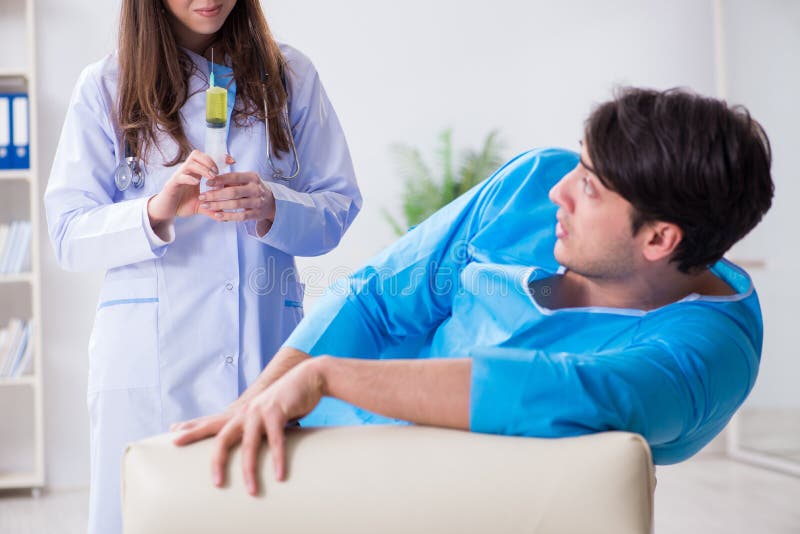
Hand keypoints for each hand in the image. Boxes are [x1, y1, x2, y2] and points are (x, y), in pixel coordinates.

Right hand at [147, 150, 220, 227]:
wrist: (166, 211)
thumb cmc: (182, 205)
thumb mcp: (201, 206)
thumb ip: (213, 208)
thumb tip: (226, 217)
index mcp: (195, 173)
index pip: (206, 157)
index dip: (219, 157)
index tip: (231, 161)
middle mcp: (187, 171)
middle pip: (197, 154)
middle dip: (209, 161)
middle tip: (217, 173)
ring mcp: (179, 176)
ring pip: (190, 163)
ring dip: (202, 168)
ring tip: (211, 177)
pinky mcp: (172, 184)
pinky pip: (180, 177)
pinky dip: (189, 178)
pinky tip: (196, 183)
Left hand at [174, 357, 327, 494]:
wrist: (309, 377)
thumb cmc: (288, 398)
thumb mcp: (267, 412)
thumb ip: (257, 426)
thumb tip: (255, 443)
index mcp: (241, 412)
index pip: (212, 422)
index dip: (193, 429)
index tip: (174, 434)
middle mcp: (246, 412)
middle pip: (222, 437)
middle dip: (216, 460)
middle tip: (216, 482)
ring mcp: (260, 411)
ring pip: (249, 444)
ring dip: (250, 469)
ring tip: (251, 490)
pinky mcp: (277, 412)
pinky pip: (275, 440)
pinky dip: (277, 458)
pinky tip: (279, 474)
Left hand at [198, 172, 275, 231]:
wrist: (271, 202)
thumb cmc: (253, 188)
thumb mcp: (246, 180)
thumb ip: (231, 180)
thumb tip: (212, 182)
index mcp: (252, 177)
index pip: (234, 177)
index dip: (219, 180)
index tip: (207, 182)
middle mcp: (256, 189)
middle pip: (233, 192)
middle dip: (215, 195)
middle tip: (202, 197)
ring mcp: (257, 202)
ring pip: (235, 205)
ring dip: (218, 206)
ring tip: (206, 206)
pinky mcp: (256, 214)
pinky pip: (240, 216)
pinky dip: (228, 216)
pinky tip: (217, 215)